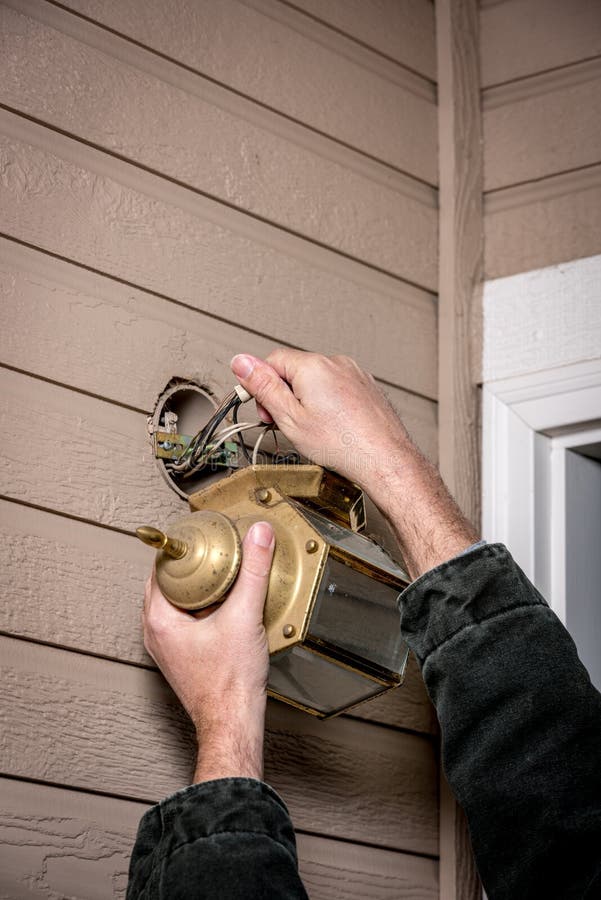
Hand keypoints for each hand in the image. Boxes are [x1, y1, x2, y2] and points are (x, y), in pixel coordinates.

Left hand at [143, 521, 274, 782]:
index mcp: (159, 619)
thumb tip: (258, 536)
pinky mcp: (182, 656)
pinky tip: (225, 604)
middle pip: (169, 583)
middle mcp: (156, 632)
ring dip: (198, 586)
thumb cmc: (229, 684)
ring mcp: (167, 647)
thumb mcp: (245, 615)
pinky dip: (202, 606)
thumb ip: (253, 570)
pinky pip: (185, 619)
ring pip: (178, 602)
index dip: (181, 547)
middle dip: (193, 565)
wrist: (233, 722)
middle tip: (215, 549)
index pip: (161, 567)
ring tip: (223, 573)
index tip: (200, 535)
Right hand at [230, 350, 477, 577]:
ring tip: (313, 428)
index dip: (262, 385)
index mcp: (312, 366)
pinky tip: (332, 426)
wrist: (384, 457)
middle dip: (284, 394)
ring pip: (316, 379)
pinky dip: (328, 402)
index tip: (264, 408)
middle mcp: (335, 362)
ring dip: (306, 399)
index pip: (272, 360)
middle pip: (294, 369)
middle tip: (286, 423)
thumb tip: (241, 361)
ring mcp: (353, 373)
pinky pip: (337, 387)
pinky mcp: (365, 385)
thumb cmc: (342, 444)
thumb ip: (263, 386)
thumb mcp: (290, 418)